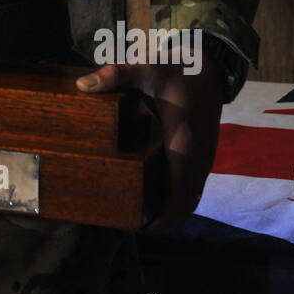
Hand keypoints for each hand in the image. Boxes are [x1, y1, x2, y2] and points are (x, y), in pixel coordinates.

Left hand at [76, 55, 223, 227]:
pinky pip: (194, 187)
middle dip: (163, 220)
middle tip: (133, 223)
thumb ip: (115, 75)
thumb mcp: (145, 68)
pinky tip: (156, 195)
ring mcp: (204, 158)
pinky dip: (179, 198)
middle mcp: (197, 157)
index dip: (162, 216)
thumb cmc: (176, 70)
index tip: (141, 226)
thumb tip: (83, 84)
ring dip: (172, 211)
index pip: (178, 193)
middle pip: (186, 204)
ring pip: (192, 198)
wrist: (211, 66)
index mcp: (182, 142)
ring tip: (141, 215)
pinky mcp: (204, 155)